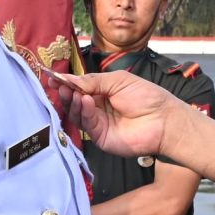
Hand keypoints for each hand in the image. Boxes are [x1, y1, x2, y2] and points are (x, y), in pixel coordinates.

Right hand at [58, 70, 187, 160]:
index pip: (79, 88)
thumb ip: (92, 81)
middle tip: (57, 84)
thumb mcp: (118, 81)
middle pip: (74, 101)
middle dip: (65, 92)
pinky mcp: (100, 138)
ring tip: (72, 92)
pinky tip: (85, 101)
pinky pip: (87, 124)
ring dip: (72, 102)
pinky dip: (84, 112)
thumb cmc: (146, 96)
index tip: (51, 76)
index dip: (66, 83)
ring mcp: (99, 124)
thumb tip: (68, 79)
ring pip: (77, 114)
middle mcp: (98, 109)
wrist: (163, 119)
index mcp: (103, 93)